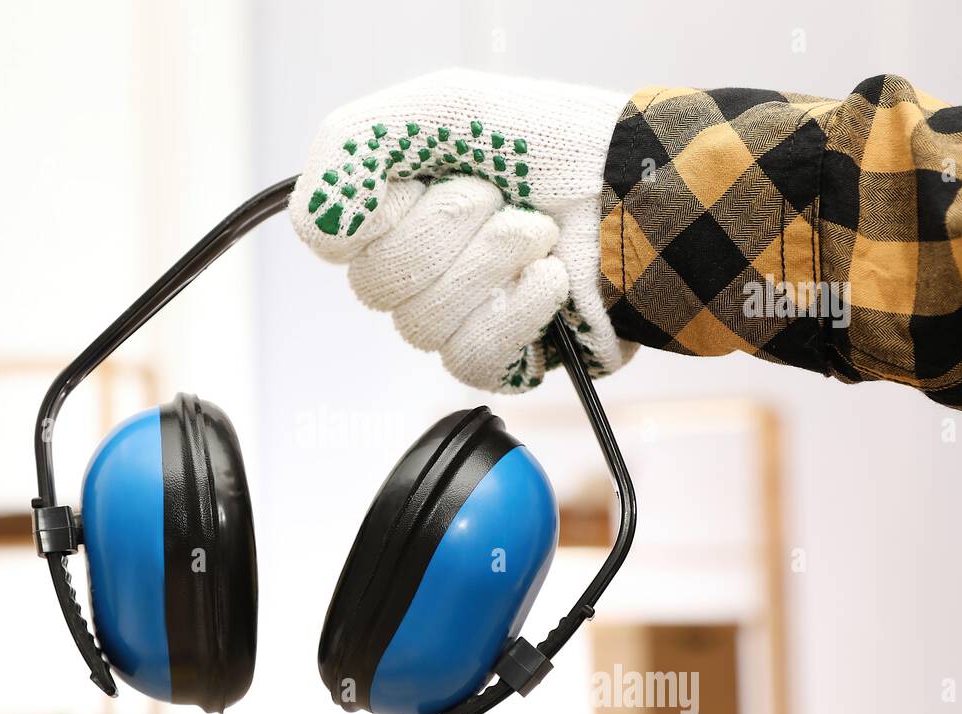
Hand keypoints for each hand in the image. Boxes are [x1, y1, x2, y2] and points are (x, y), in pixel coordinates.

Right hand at [289, 69, 636, 390]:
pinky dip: (518, 309)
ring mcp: (448, 317)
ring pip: (422, 323)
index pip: (325, 234)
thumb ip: (358, 145)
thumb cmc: (549, 147)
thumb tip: (322, 223)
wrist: (639, 191)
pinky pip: (470, 356)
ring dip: (492, 262)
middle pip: (375, 284)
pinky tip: (549, 278)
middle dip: (450, 227)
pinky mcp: (492, 358)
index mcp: (387, 207)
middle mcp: (407, 266)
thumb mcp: (447, 107)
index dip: (375, 210)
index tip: (424, 178)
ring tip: (537, 232)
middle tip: (501, 197)